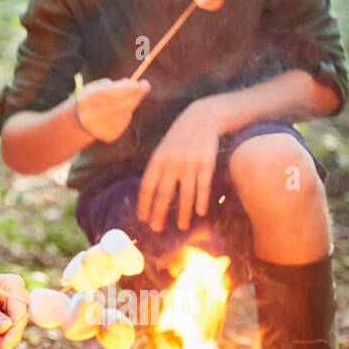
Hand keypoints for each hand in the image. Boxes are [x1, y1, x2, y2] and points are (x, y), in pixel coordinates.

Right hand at [75, 78, 150, 142]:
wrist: (84, 121)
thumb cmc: (95, 98)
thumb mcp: (99, 87)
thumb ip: (115, 85)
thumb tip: (134, 85)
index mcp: (83, 101)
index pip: (107, 94)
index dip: (125, 89)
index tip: (139, 83)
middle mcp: (88, 117)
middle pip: (117, 106)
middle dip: (133, 95)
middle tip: (145, 86)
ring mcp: (98, 129)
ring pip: (123, 114)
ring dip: (132, 103)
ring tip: (132, 96)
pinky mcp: (107, 137)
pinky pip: (124, 122)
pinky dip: (127, 114)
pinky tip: (123, 110)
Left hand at [138, 99, 223, 232]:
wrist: (202, 119)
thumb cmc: (179, 138)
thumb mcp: (162, 149)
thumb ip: (157, 169)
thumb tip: (150, 194)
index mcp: (157, 160)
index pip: (147, 187)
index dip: (144, 204)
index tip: (142, 218)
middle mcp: (171, 163)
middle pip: (163, 194)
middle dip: (158, 214)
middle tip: (156, 229)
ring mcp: (189, 164)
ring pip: (184, 194)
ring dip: (183, 213)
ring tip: (181, 227)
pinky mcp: (206, 164)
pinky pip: (203, 186)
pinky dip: (201, 200)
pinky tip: (200, 212)